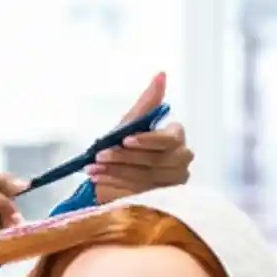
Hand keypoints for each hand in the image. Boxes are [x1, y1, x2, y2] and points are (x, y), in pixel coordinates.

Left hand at [86, 73, 194, 202]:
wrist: (113, 174)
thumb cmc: (124, 145)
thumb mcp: (132, 122)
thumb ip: (149, 100)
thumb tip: (161, 73)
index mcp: (177, 138)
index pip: (168, 140)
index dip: (147, 140)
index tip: (124, 139)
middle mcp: (181, 162)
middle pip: (157, 161)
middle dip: (125, 158)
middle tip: (100, 155)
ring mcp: (173, 185)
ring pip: (146, 179)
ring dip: (116, 172)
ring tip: (94, 168)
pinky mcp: (161, 202)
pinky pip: (138, 195)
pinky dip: (115, 186)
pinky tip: (100, 180)